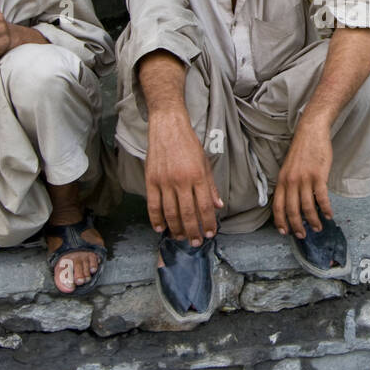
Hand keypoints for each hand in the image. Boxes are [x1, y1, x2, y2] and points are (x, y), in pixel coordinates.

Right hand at [144, 110, 221, 245]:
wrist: (168, 127)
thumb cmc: (188, 144)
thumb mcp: (205, 162)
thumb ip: (211, 186)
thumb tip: (218, 205)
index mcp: (198, 176)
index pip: (205, 206)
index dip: (209, 223)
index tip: (211, 233)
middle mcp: (182, 180)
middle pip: (188, 214)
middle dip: (193, 231)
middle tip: (196, 242)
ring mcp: (165, 181)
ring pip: (171, 213)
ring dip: (176, 229)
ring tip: (180, 238)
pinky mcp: (151, 180)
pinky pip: (153, 205)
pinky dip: (156, 219)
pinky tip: (160, 228)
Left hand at [273, 123, 333, 237]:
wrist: (311, 132)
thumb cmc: (301, 150)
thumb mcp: (288, 168)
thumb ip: (288, 184)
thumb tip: (292, 202)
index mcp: (282, 180)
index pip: (277, 206)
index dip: (280, 221)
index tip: (285, 232)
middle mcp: (291, 181)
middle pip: (292, 210)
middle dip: (297, 226)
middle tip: (302, 235)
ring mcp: (305, 179)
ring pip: (307, 207)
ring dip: (313, 221)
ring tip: (318, 227)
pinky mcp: (319, 176)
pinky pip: (322, 198)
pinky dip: (326, 209)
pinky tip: (329, 215)